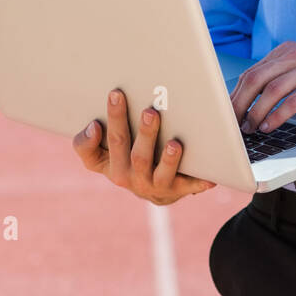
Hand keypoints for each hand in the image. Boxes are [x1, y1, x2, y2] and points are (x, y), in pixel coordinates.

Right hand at [72, 88, 215, 205]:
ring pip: (161, 173)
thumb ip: (85, 144)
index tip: (110, 104)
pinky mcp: (177, 190)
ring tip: (175, 144)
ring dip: (169, 160)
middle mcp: (131, 179)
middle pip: (137, 156)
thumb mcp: (100, 156)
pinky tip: (210, 177)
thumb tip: (93, 127)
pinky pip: (189, 187)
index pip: (104, 147)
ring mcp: (155, 186)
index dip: (102, 129)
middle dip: (144, 133)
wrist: (151, 188)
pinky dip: (199, 182)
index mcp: (111, 166)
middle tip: (150, 112)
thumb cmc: (125, 159)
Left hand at [230, 40, 295, 133]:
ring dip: (256, 112)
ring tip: (249, 129)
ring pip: (271, 90)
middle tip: (231, 124)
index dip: (236, 93)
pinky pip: (293, 100)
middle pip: (255, 79)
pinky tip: (270, 126)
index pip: (252, 71)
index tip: (227, 112)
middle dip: (239, 104)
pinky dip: (278, 115)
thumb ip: (285, 71)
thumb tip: (258, 94)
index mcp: (287, 50)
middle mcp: (295, 55)